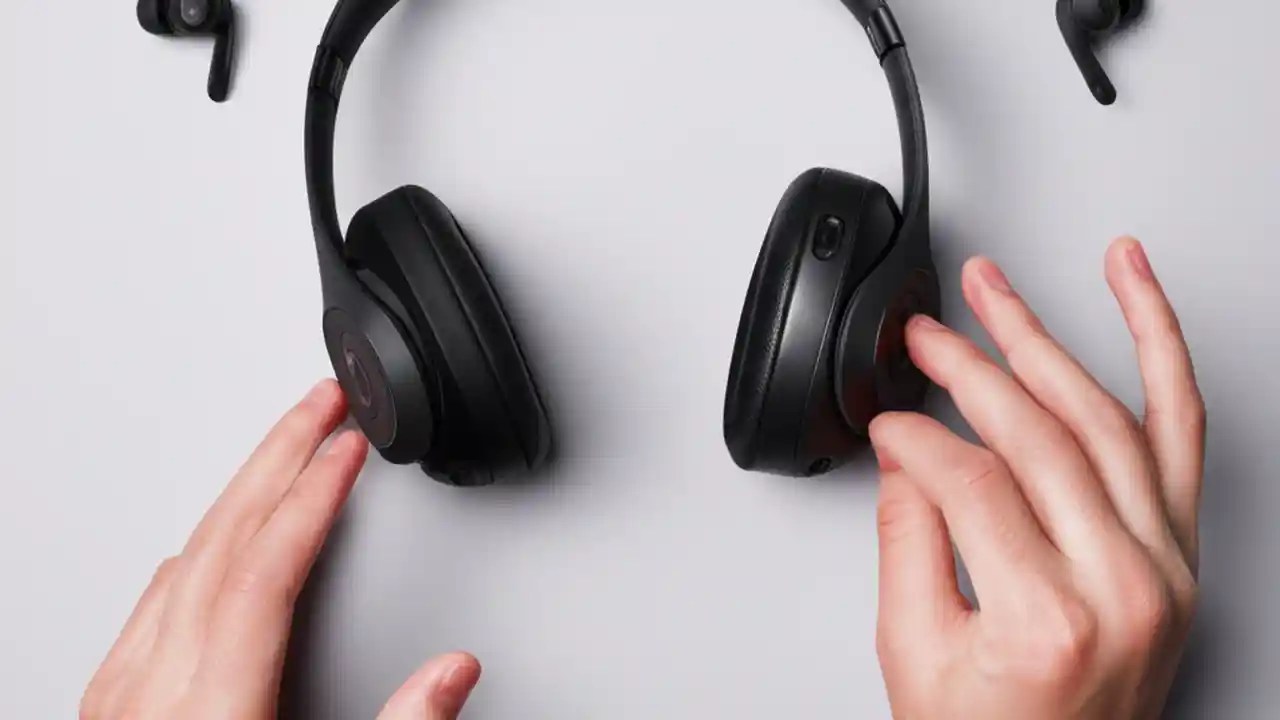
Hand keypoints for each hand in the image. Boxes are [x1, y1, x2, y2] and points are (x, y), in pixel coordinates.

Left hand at [81, 380, 481, 719]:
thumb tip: (452, 673)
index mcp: (213, 707)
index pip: (267, 566)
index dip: (314, 492)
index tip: (349, 442)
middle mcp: (155, 692)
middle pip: (221, 540)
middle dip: (277, 457)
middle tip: (319, 403)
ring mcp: (124, 699)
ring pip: (182, 560)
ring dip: (238, 495)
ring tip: (282, 454)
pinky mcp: (114, 712)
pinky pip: (155, 602)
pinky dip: (200, 550)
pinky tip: (211, 546)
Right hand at [871, 238, 1203, 718]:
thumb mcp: (915, 648)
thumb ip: (906, 536)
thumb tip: (905, 450)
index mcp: (1046, 617)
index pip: (971, 481)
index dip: (915, 438)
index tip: (885, 423)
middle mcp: (1124, 585)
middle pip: (1040, 435)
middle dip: (970, 366)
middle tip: (925, 332)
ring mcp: (1166, 564)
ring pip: (1110, 414)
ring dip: (1050, 336)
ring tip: (1001, 287)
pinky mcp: (1182, 552)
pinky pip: (1182, 432)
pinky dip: (1161, 350)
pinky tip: (1134, 290)